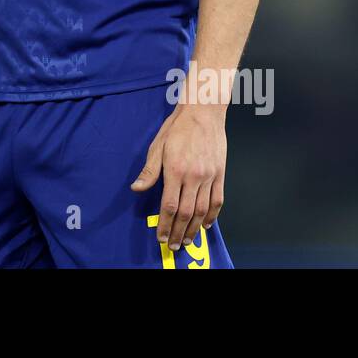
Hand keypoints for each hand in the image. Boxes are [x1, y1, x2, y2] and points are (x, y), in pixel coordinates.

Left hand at [131, 102, 226, 249]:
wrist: (203, 111)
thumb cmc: (177, 127)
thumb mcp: (157, 146)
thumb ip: (149, 171)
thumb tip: (137, 188)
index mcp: (175, 170)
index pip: (169, 206)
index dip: (165, 224)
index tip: (161, 236)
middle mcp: (194, 176)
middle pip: (187, 213)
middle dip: (179, 232)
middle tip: (174, 246)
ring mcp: (210, 176)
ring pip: (203, 210)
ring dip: (195, 229)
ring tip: (188, 241)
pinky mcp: (220, 174)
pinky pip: (218, 200)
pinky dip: (213, 215)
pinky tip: (207, 225)